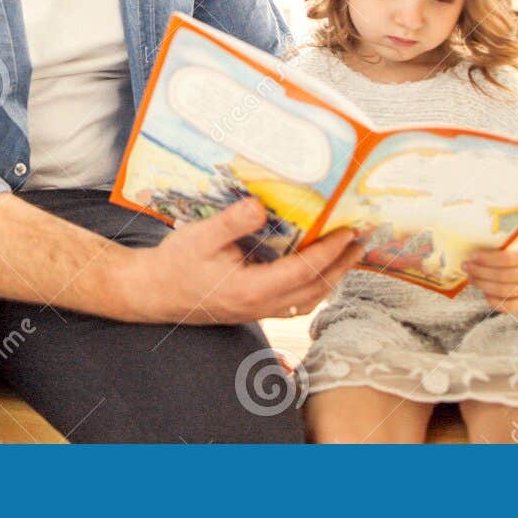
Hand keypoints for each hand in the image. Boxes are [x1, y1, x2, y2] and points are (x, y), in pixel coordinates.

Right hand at [117, 197, 363, 324]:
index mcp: (251, 290)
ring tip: (350, 255)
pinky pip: (295, 301)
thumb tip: (260, 206)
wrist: (153, 293)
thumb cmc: (174, 264)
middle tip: (363, 240)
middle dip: (342, 265)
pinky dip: (315, 286)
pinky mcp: (254, 309)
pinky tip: (319, 271)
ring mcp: (259, 311)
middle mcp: (261, 306)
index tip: (349, 231)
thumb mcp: (199, 237)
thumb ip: (232, 223)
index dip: (330, 252)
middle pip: (315, 289)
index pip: (303, 271)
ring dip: (333, 277)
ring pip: (308, 299)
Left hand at [462, 236, 517, 313]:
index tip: (473, 256)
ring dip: (482, 284)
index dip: (489, 259)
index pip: (509, 258)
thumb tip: (468, 237)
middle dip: (480, 271)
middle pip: (503, 275)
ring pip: (503, 291)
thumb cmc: (507, 248)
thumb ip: (492, 238)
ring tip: (469, 276)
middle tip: (465, 266)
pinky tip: (482, 290)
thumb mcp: (504, 238)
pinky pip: (507, 306)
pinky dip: (492, 300)